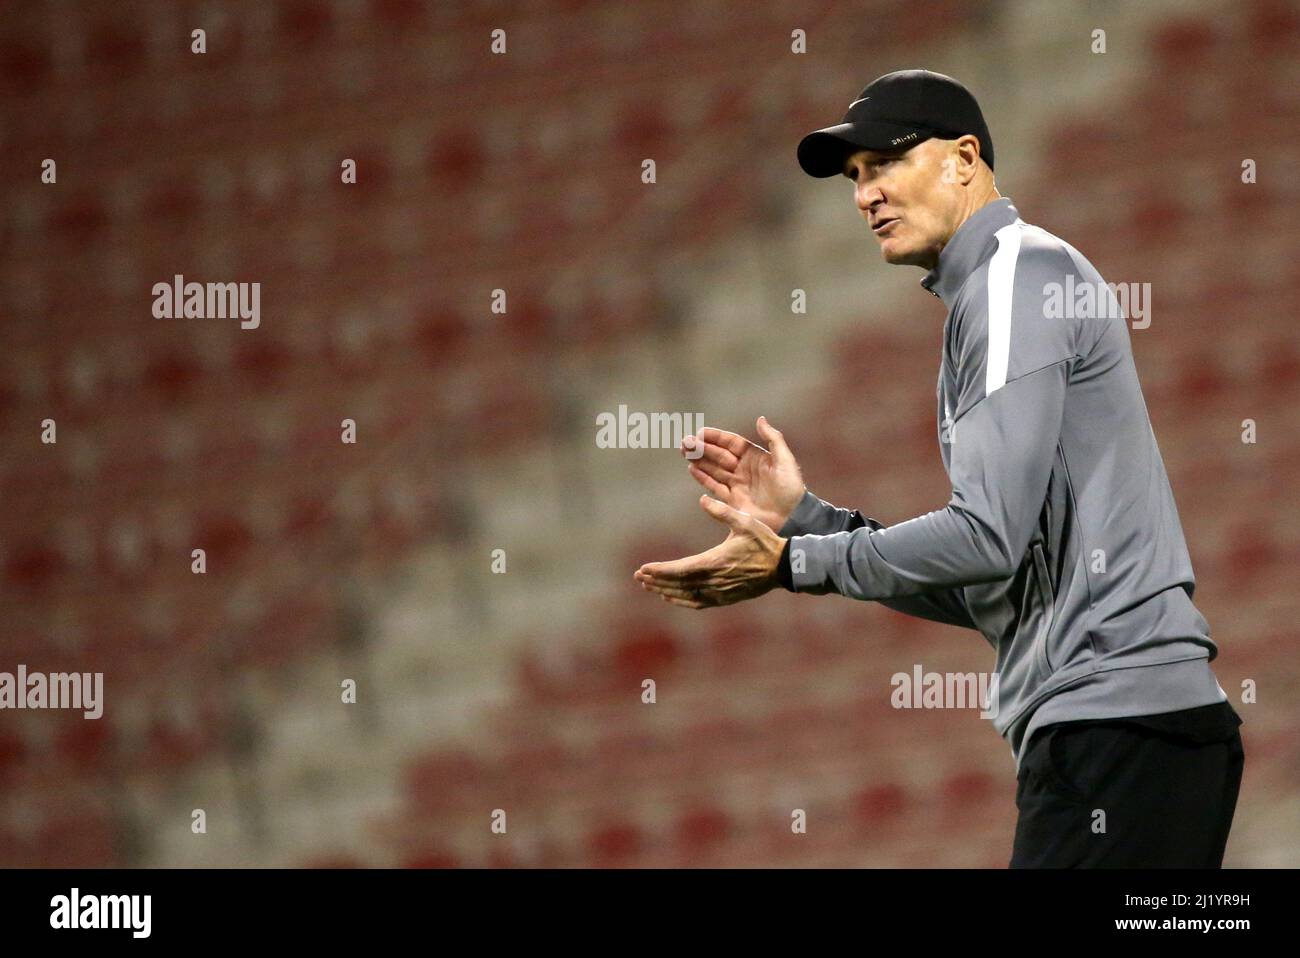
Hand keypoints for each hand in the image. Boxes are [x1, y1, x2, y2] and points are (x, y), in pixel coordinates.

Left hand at [634, 494, 785, 608]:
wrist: (784, 567)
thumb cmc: (765, 542)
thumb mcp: (745, 521)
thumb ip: (722, 511)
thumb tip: (702, 499)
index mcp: (716, 562)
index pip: (680, 569)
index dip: (660, 570)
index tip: (643, 569)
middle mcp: (715, 581)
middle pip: (679, 584)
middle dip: (657, 581)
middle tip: (639, 577)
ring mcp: (720, 593)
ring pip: (686, 595)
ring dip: (666, 591)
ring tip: (649, 586)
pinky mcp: (726, 599)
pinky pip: (698, 603)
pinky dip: (681, 601)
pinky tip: (670, 597)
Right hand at [680, 416, 805, 532]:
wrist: (791, 516)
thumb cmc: (791, 487)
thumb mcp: (785, 460)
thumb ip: (773, 438)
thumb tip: (760, 419)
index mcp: (754, 456)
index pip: (731, 443)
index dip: (716, 437)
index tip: (701, 433)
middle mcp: (743, 468)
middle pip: (718, 455)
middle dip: (702, 448)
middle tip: (685, 442)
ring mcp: (736, 484)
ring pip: (713, 469)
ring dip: (699, 460)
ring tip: (684, 452)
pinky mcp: (732, 500)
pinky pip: (715, 486)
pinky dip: (703, 478)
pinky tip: (692, 469)